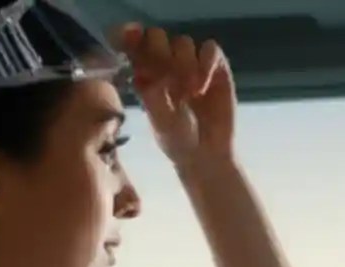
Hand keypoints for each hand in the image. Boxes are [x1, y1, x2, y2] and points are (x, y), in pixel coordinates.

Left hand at [115, 23, 235, 166]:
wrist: (206, 153)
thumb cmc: (177, 138)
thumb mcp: (159, 120)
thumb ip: (151, 95)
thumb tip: (149, 71)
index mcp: (144, 72)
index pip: (133, 44)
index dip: (130, 37)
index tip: (132, 40)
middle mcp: (165, 62)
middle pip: (157, 36)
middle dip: (159, 52)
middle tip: (166, 79)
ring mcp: (191, 62)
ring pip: (183, 42)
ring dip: (183, 64)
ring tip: (188, 93)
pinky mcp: (215, 67)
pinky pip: (210, 49)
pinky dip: (205, 63)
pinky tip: (202, 87)